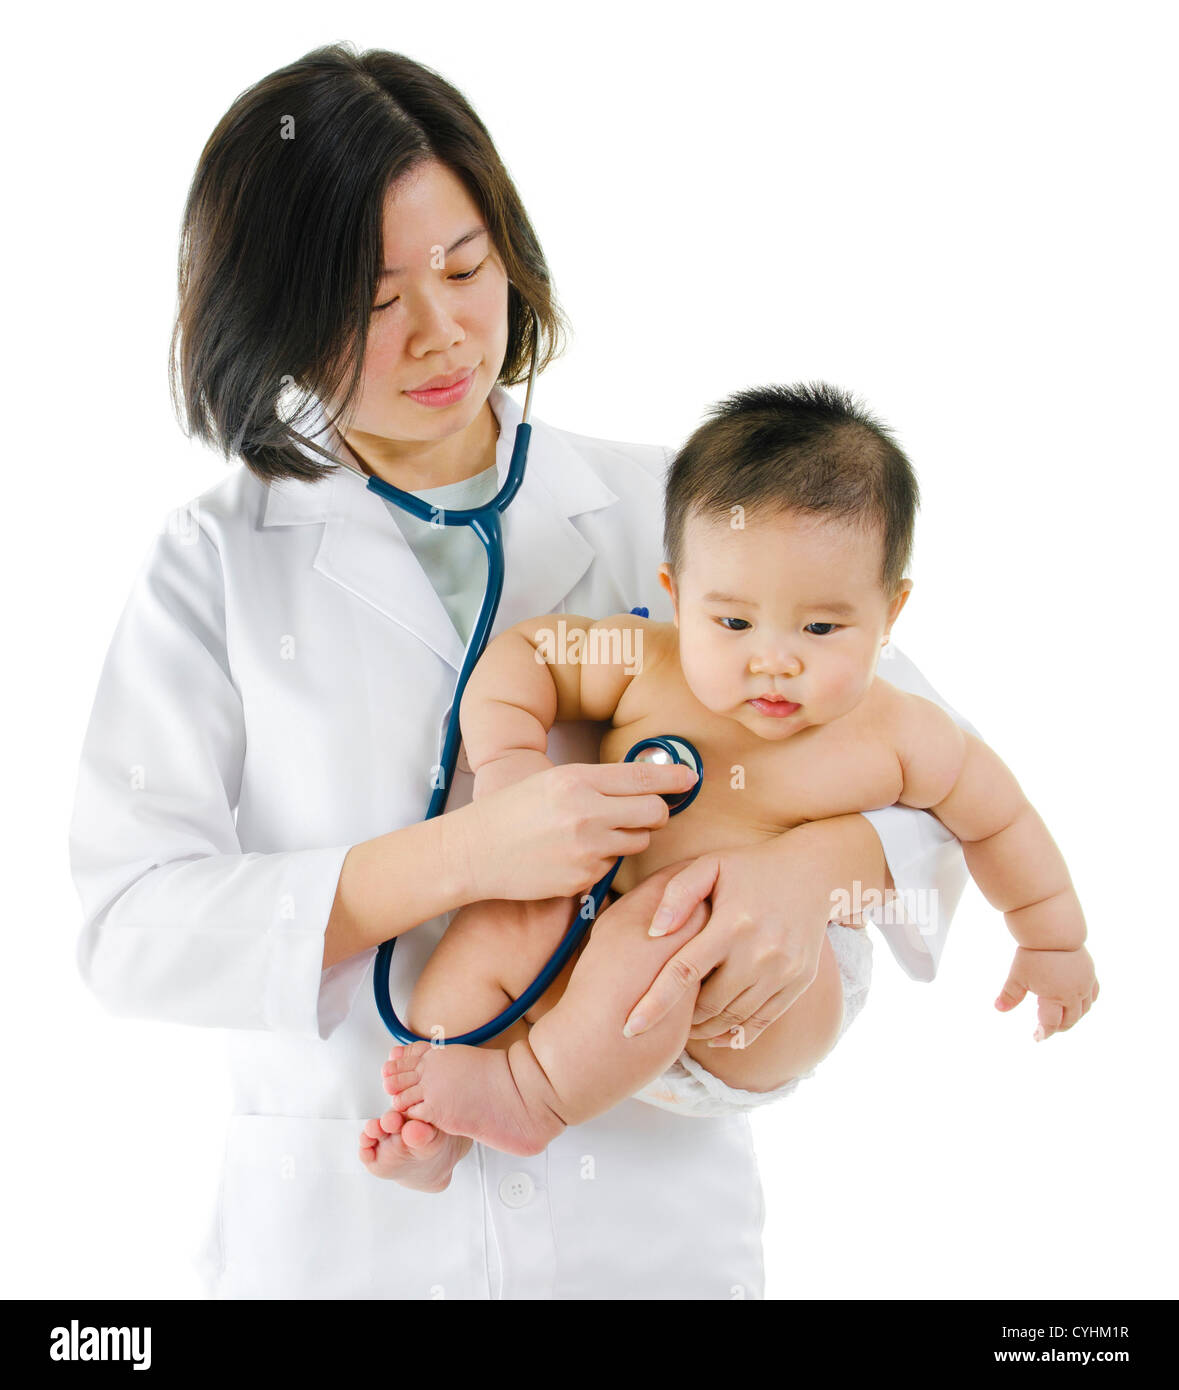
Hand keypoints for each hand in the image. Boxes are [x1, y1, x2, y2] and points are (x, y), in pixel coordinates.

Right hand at [456, 760, 698, 902]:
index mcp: (576, 780)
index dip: (674, 777)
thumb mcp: (551, 781)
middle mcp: (585, 813)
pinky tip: (573, 856)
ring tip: (594, 834)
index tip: (690, 778)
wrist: (473, 853)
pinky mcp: (582, 879)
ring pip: (638, 842)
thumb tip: (644, 783)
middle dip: (656, 813)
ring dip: (628, 837)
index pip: (643, 776)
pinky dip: (602, 860)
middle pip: (653, 813)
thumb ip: (596, 783)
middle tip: (646, 812)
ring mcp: (585, 850)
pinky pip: (611, 866)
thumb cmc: (510, 812)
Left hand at [622, 838, 837, 1045]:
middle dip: (679, 1019)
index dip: (655, 1003)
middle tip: (655, 1022)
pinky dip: (735, 1035)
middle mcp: (760, 952)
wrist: (814, 873)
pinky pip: (762, 1022)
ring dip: (704, 1029)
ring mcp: (783, 971)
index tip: (629, 1027)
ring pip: (734, 1018)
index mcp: (732, 924)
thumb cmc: (751, 868)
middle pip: (708, 1004)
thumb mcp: (712, 865)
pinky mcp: (799, 983)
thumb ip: (678, 893)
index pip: (683, 973)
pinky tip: (715, 1035)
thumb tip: (653, 932)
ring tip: (682, 1028)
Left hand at [994, 944, 1098, 1039]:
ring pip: (1084, 1010)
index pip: (1051, 1023)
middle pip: (1070, 1020)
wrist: (1053, 932)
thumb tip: (998, 1008)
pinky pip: (1093, 995)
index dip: (1043, 1032)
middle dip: (1058, 1027)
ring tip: (1061, 1018)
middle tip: (1047, 1029)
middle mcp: (1074, 994)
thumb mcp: (1017, 976)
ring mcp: (1085, 984)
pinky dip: (1086, 1003)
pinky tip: (1078, 1004)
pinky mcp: (1090, 974)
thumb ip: (1009, 995)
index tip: (1037, 1037)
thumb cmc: (1033, 954)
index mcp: (1056, 997)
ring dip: (1073, 1017)